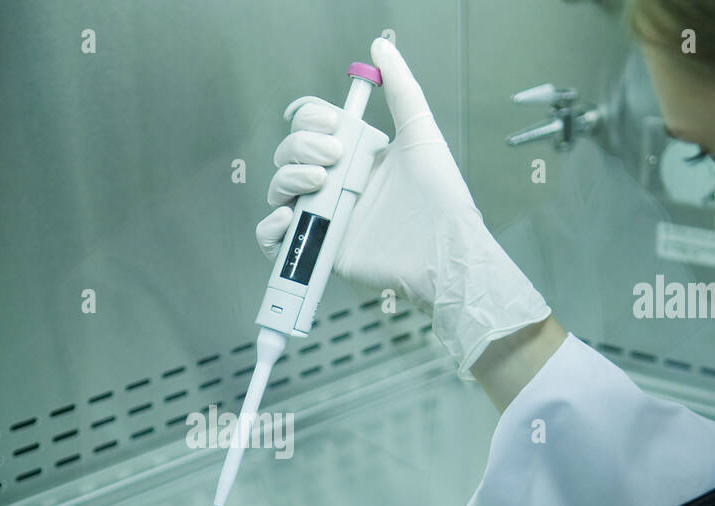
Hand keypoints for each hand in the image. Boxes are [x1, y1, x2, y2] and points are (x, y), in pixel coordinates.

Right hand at [256, 36, 551, 378]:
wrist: (443, 250)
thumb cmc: (440, 197)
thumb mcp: (420, 132)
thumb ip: (401, 88)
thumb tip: (381, 47)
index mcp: (353, 157)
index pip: (310, 131)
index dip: (310, 122)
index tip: (333, 125)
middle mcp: (334, 186)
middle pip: (288, 156)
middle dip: (301, 148)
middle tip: (334, 157)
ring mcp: (324, 218)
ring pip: (278, 190)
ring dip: (288, 178)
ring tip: (319, 182)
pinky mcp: (319, 250)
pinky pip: (276, 240)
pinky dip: (270, 226)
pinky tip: (290, 216)